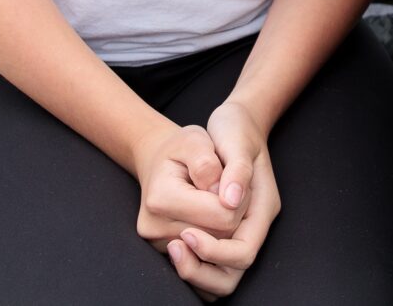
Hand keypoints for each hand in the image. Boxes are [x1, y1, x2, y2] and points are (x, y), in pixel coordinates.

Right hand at [132, 121, 242, 248]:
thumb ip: (209, 166)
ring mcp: (158, 242)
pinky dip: (213, 231)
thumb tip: (228, 199)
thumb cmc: (181, 148)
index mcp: (161, 198)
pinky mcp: (164, 250)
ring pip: (215, 245)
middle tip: (226, 185)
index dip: (238, 198)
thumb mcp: (196, 140)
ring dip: (224, 221)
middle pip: (220, 235)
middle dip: (233, 211)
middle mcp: (154, 227)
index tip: (232, 178)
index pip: (223, 216)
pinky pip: (205, 251)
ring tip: (215, 196)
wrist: (157, 161)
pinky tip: (206, 210)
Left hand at [166, 102, 281, 300]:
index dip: (213, 249)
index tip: (186, 232)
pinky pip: (207, 271)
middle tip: (176, 244)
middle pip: (231, 275)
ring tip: (174, 248)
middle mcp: (254, 225)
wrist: (233, 126)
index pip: (243, 251)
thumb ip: (236, 168)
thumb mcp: (235, 136)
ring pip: (220, 281)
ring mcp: (240, 232)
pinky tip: (175, 247)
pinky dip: (191, 267)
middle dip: (200, 265)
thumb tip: (230, 200)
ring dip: (194, 270)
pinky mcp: (222, 235)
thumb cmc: (234, 129)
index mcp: (264, 206)